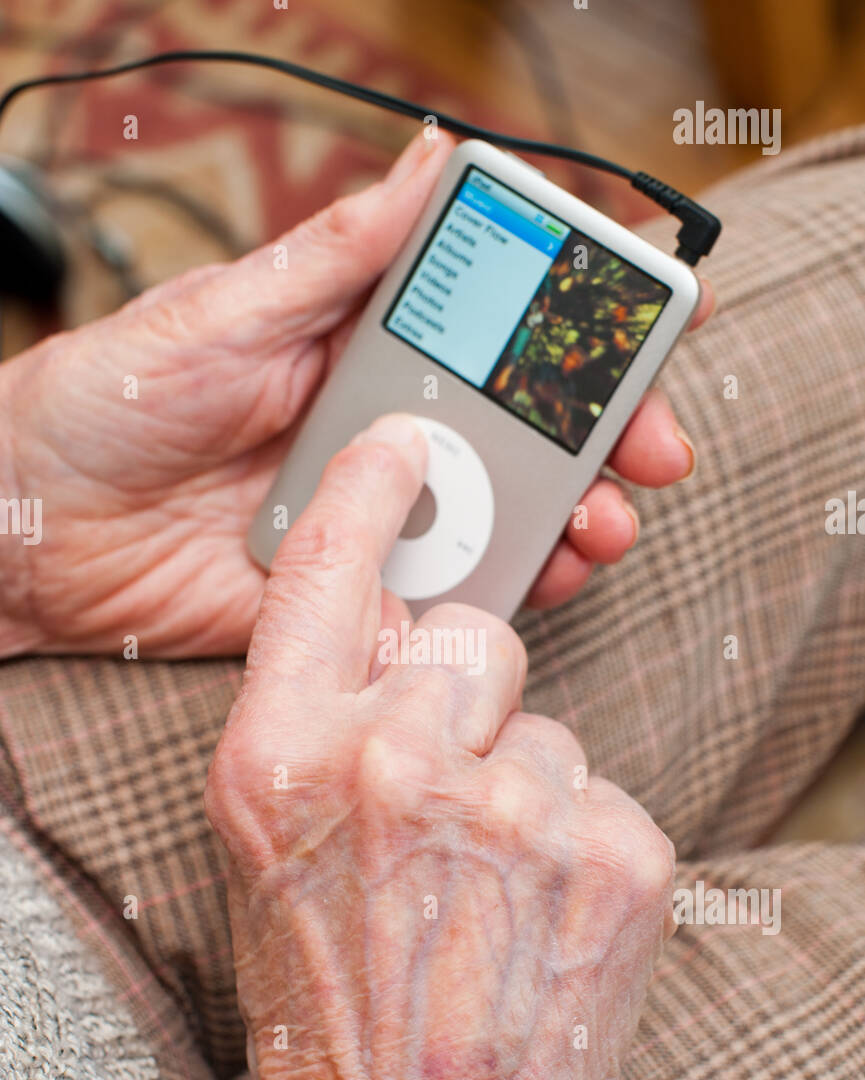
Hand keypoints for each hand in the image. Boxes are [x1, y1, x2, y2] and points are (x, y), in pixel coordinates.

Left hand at [0, 130, 712, 657]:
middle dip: (606, 437)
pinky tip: (538, 580)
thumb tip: (431, 161)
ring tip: (603, 526)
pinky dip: (502, 591)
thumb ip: (335, 257)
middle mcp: (385, 432)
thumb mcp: (224, 311)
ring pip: (502, 517)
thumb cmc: (111, 398)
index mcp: (363, 350)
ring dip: (572, 519)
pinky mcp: (353, 591)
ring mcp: (376, 516)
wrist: (32, 528)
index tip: (657, 320)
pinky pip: (444, 593)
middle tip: (654, 451)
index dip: (580, 327)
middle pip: (524, 432)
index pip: (497, 331)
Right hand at [205, 413, 675, 1079]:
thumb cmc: (329, 1006)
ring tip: (487, 888)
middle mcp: (398, 763)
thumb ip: (320, 726)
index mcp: (286, 758)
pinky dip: (579, 844)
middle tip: (447, 799)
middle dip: (468, 700)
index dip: (370, 497)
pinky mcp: (617, 852)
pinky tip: (537, 917)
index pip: (330, 574)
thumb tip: (400, 642)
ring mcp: (518, 808)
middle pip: (475, 639)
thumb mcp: (270, 852)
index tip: (408, 450)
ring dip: (524, 787)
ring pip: (547, 722)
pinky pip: (604, 791)